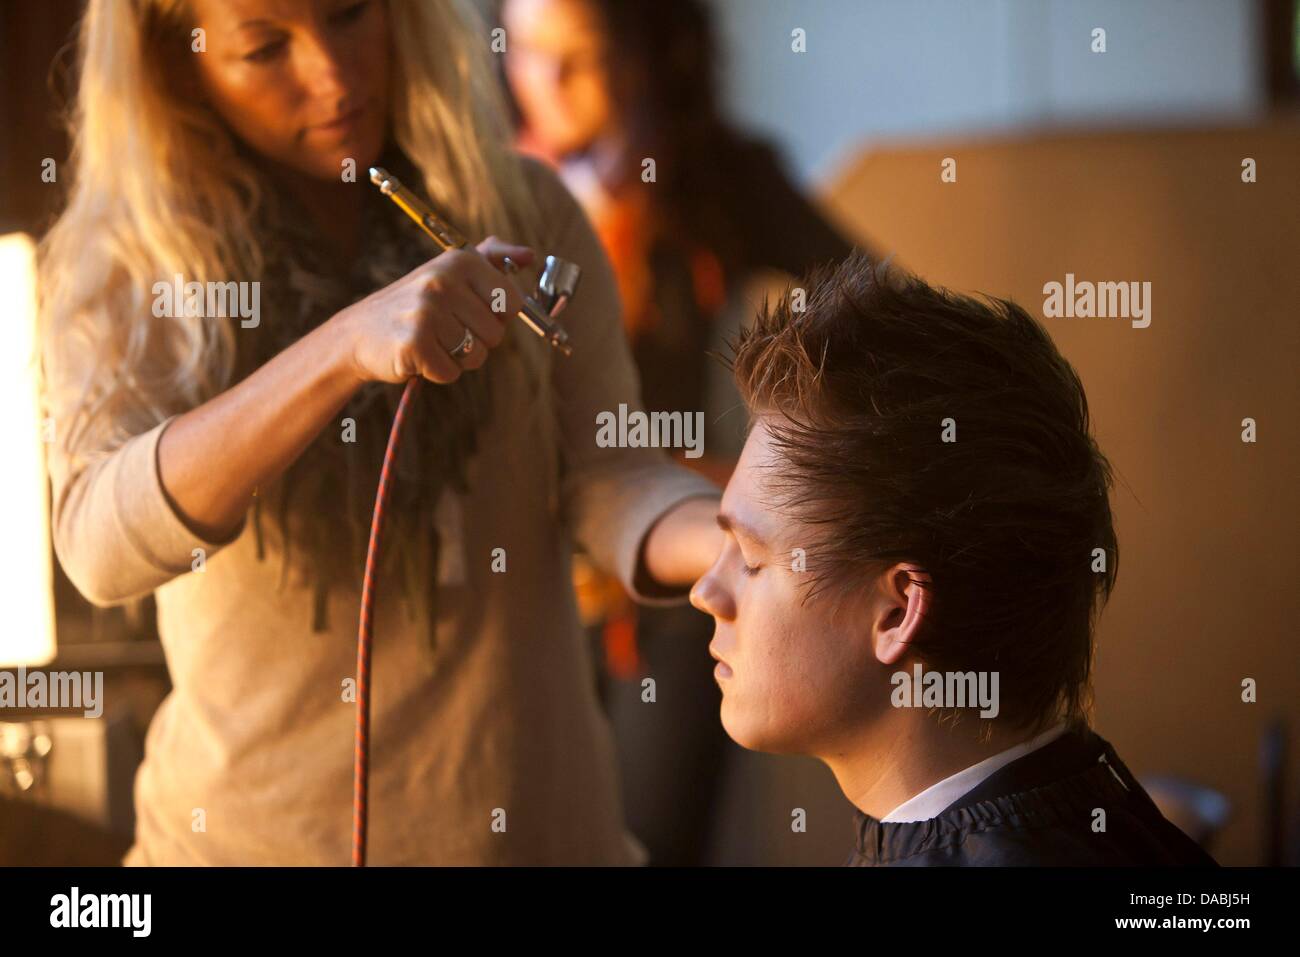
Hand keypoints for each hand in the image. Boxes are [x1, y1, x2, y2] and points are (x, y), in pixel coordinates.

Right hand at [337, 237, 535, 384]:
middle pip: (496, 334)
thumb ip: (491, 259)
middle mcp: (444, 282)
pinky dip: (437, 372)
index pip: (513, 303)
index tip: (472, 312)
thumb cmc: (415, 305)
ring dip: (457, 357)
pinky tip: (418, 356)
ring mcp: (427, 312)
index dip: (497, 317)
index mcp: (461, 261)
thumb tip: (529, 256)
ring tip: (431, 341)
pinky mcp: (415, 344)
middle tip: (444, 330)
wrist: (359, 333)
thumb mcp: (450, 272)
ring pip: (476, 355)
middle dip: (475, 340)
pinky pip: (451, 372)